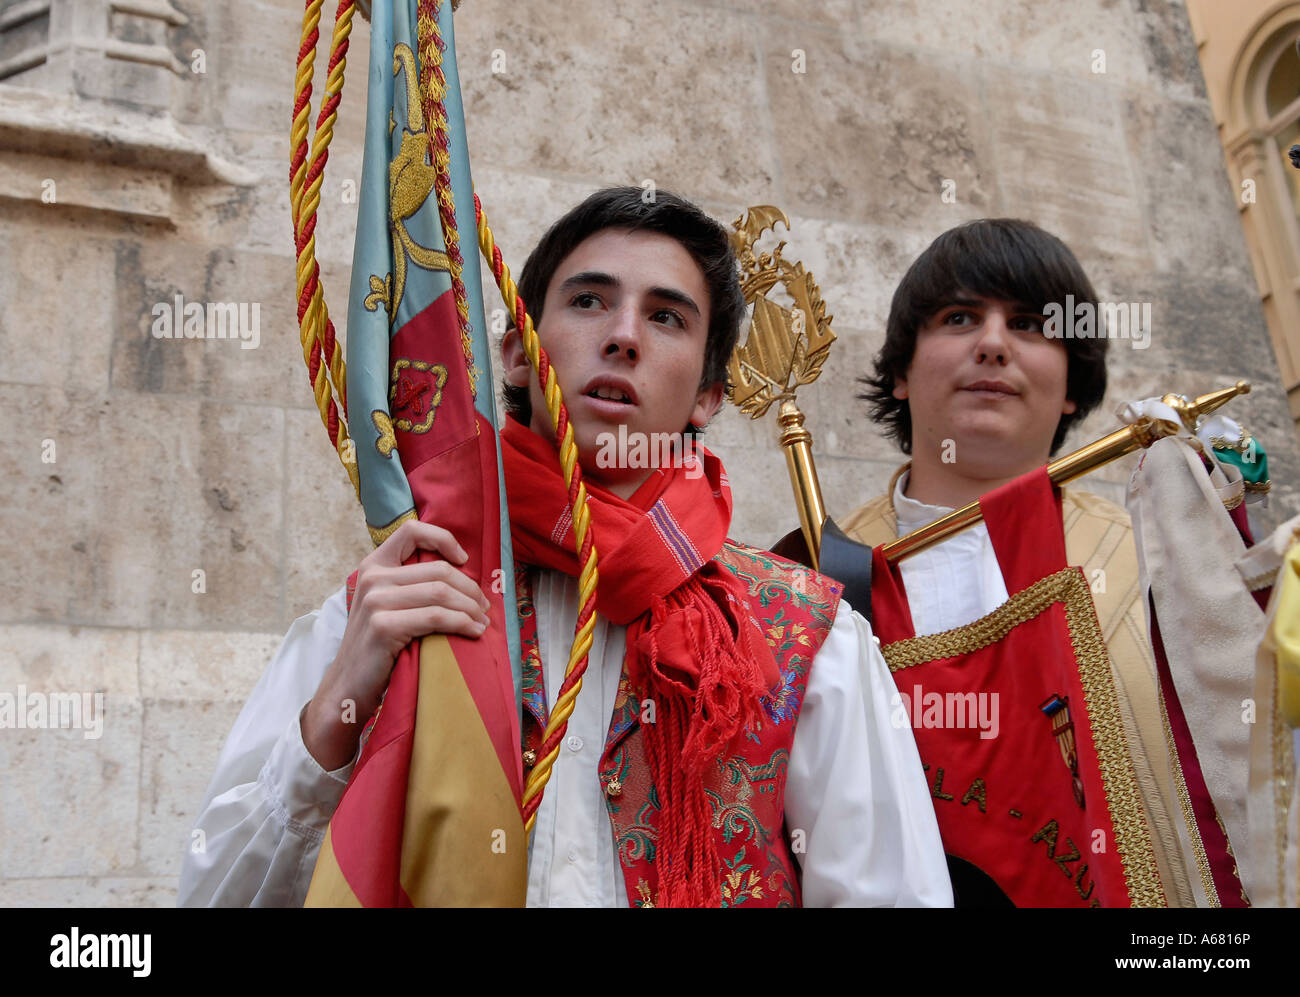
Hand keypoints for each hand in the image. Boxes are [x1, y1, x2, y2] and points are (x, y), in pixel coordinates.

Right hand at [302, 521, 490, 770]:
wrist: (348, 686)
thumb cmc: (377, 647)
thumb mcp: (387, 605)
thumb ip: (410, 584)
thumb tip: (461, 572)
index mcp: (374, 565)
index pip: (412, 531)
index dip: (444, 539)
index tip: (464, 561)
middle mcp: (372, 577)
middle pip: (438, 570)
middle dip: (470, 589)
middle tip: (484, 608)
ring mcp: (375, 600)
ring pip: (441, 593)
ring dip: (471, 608)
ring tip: (483, 622)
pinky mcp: (384, 626)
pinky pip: (437, 617)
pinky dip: (463, 624)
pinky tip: (474, 632)